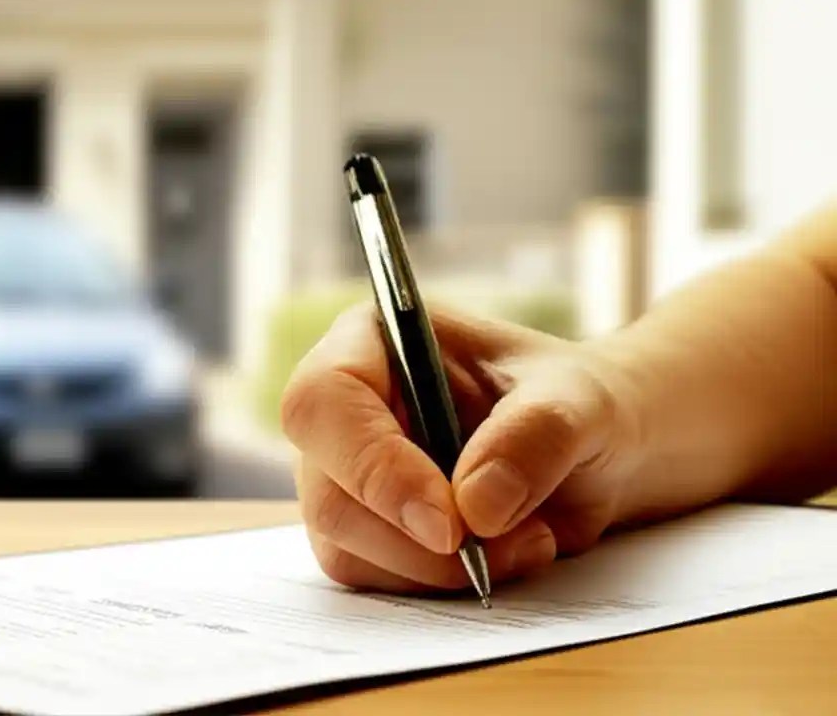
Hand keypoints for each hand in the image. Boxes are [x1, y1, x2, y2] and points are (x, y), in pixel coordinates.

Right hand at [280, 302, 644, 592]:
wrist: (599, 453)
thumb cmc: (578, 403)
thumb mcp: (581, 402)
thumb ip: (535, 437)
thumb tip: (475, 506)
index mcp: (374, 341)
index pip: (324, 400)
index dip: (372, 465)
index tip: (447, 522)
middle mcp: (344, 405)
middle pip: (325, 489)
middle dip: (414, 539)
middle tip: (498, 546)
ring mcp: (345, 471)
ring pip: (344, 545)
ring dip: (435, 568)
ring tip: (524, 542)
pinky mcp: (363, 528)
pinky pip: (371, 575)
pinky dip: (436, 583)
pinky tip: (496, 557)